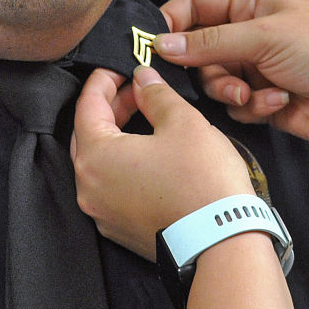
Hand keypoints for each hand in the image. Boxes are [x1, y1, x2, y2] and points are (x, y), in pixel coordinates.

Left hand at [72, 66, 255, 258]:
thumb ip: (155, 95)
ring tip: (146, 119)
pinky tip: (149, 154)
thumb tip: (143, 79)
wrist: (221, 241)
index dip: (103, 81)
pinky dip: (124, 166)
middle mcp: (88, 188)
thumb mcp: (182, 122)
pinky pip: (112, 188)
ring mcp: (102, 213)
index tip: (118, 68)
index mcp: (95, 156)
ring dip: (118, 137)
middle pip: (89, 135)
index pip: (86, 106)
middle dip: (111, 108)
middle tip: (136, 90)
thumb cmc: (202, 180)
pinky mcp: (119, 229)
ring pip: (100, 163)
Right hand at [154, 0, 308, 161]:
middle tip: (225, 80)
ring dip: (232, 92)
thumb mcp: (264, 36)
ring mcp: (254, 68)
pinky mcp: (261, 100)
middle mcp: (248, 35)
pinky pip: (235, 106)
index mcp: (250, 4)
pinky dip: (252, 108)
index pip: (195, 6)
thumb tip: (163, 43)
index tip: (156, 46)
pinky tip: (278, 103)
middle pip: (198, 51)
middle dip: (208, 70)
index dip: (173, 24)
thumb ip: (209, 42)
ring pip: (213, 83)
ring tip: (255, 95)